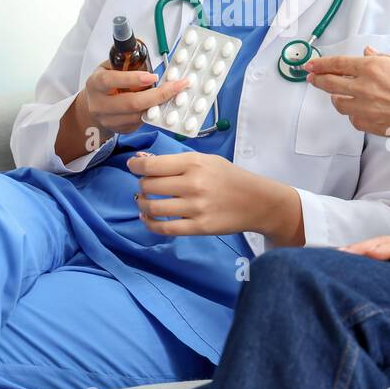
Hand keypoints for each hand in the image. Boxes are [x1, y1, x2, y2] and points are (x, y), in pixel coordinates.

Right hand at [80, 63, 190, 138]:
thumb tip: (150, 62)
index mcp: (96, 84)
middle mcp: (100, 105)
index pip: (111, 81)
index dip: (133, 79)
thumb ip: (126, 64)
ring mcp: (110, 120)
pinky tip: (166, 104)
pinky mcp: (121, 130)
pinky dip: (155, 112)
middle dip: (158, 95)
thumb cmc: (104, 84)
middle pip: (131, 103)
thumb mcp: (109, 68)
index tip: (153, 76)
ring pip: (139, 115)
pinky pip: (141, 122)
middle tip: (178, 86)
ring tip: (177, 93)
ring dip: (160, 104)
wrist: (93, 108)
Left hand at [127, 151, 301, 241]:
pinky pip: (164, 228)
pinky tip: (148, 218)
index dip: (135, 166)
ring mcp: (195, 208)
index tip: (132, 167)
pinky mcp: (198, 227)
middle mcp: (193, 184)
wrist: (257, 201)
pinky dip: (150, 223)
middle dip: (141, 185)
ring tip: (143, 202)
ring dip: (142, 204)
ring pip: (153, 208)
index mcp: (194, 163)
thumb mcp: (206, 160)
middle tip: (145, 185)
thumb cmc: (229, 177)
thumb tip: (142, 161)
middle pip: (149, 186)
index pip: (151, 165)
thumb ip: (176, 162)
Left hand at [304, 46, 389, 150]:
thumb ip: (382, 58)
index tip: (311, 65)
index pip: (338, 64)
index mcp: (374, 68)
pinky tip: (358, 109)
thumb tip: (367, 52)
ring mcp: (366, 108)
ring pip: (338, 103)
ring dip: (335, 97)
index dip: (321, 64)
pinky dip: (352, 114)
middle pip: (330, 83)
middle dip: (318, 80)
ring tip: (337, 94)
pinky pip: (352, 119)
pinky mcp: (371, 125)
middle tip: (312, 78)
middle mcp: (365, 88)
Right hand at [340, 225, 389, 289]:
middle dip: (364, 247)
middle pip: (388, 241)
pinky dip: (368, 254)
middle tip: (340, 253)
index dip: (387, 249)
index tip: (369, 254)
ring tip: (338, 256)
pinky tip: (351, 260)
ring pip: (382, 244)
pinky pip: (385, 251)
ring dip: (362, 249)